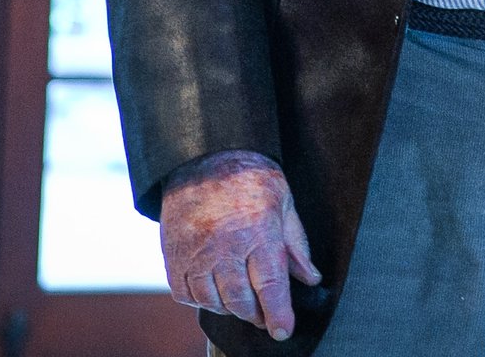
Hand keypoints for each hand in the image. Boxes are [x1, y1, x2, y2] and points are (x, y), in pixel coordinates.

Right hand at [159, 149, 320, 339]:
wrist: (204, 154)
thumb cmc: (250, 177)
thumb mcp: (284, 202)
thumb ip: (296, 244)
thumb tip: (310, 278)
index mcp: (257, 232)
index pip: (270, 287)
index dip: (278, 315)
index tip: (283, 330)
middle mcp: (224, 246)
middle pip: (240, 302)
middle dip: (256, 315)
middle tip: (264, 313)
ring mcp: (195, 252)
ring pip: (212, 301)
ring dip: (229, 308)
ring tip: (240, 298)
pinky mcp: (174, 254)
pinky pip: (184, 293)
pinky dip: (200, 298)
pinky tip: (212, 289)